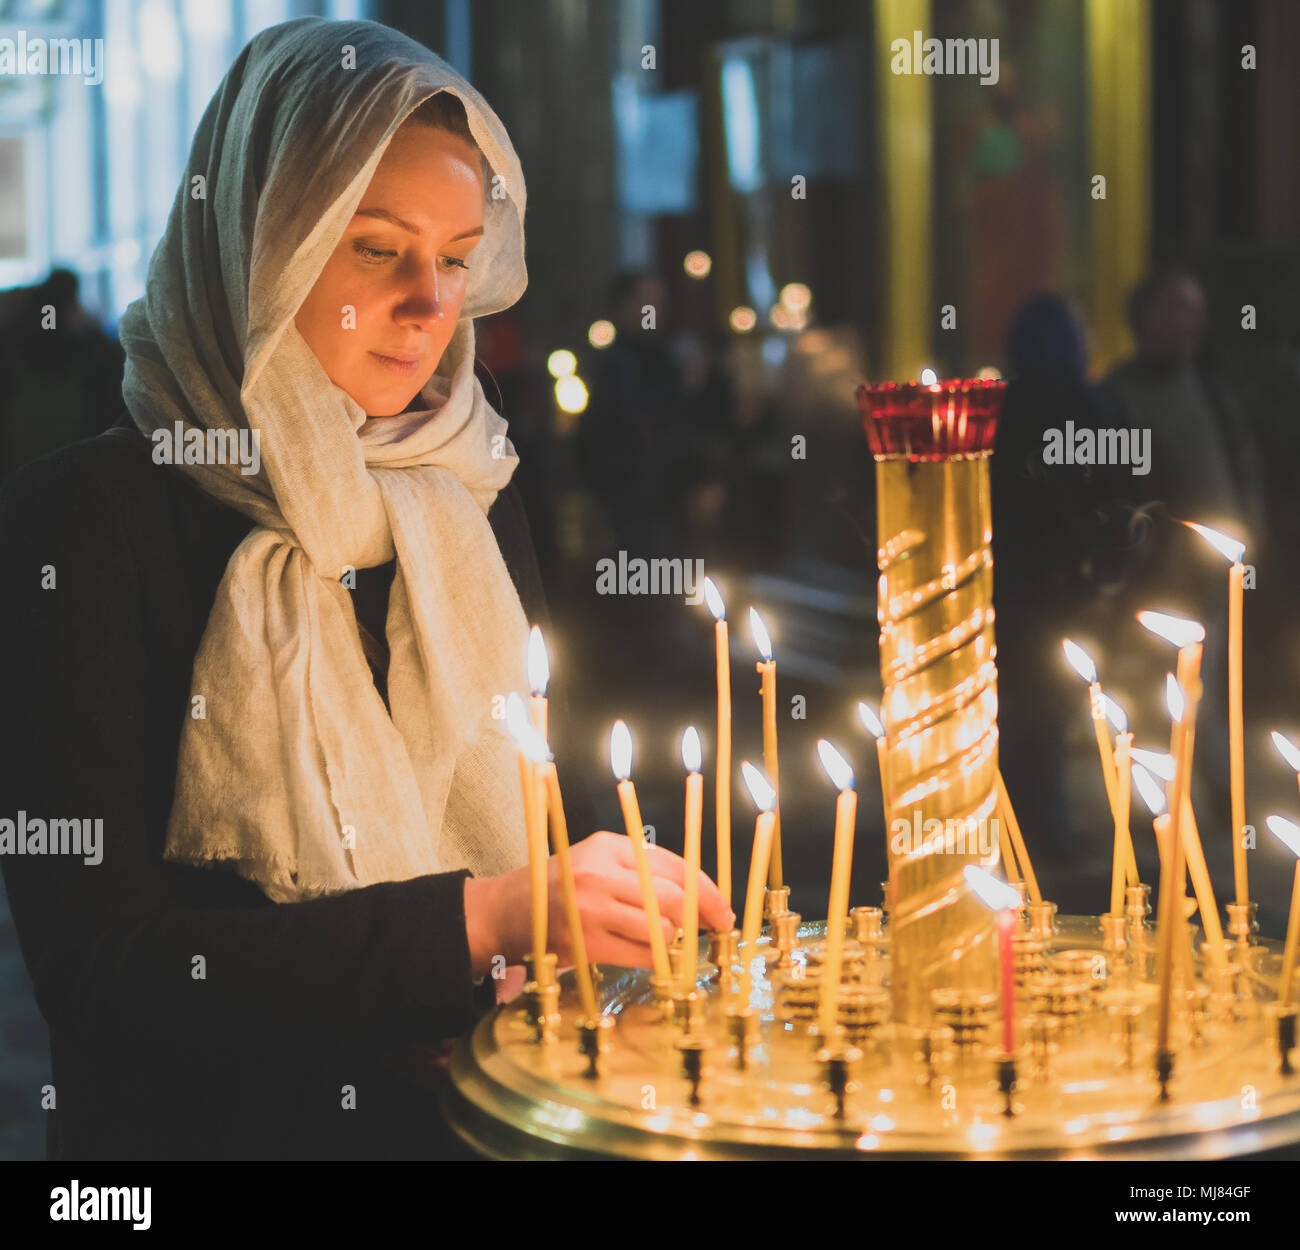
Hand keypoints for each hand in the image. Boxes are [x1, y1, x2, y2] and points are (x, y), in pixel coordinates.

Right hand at [465, 831, 734, 974]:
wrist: (508, 910)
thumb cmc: (563, 885)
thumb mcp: (600, 859)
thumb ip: (643, 870)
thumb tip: (698, 897)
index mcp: (610, 847)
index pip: (675, 866)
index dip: (707, 891)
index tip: (723, 910)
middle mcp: (600, 874)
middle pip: (673, 897)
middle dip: (704, 917)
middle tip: (717, 930)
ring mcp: (590, 910)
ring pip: (660, 929)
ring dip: (674, 940)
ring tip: (670, 941)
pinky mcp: (584, 944)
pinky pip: (640, 955)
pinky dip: (657, 960)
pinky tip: (655, 957)